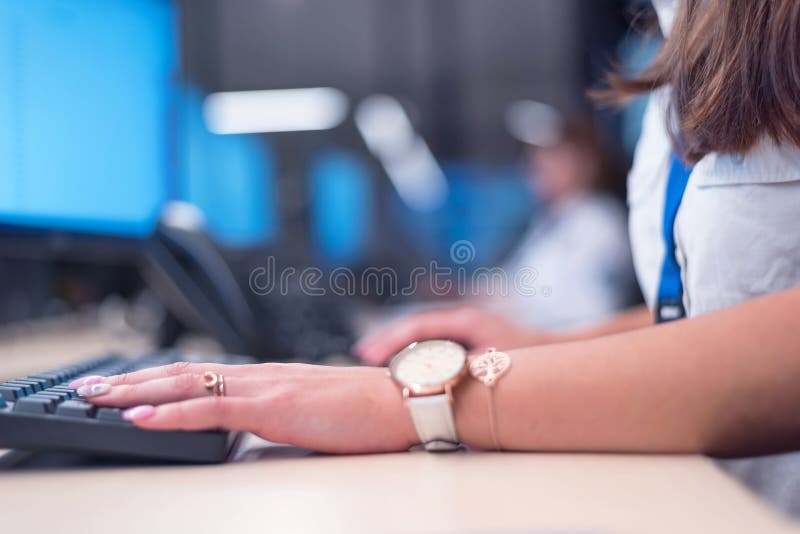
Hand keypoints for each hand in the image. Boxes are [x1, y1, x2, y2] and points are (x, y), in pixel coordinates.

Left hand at [71, 362, 417, 453]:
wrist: (401, 402)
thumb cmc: (365, 410)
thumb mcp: (311, 411)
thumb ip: (278, 413)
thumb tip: (254, 428)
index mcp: (266, 377)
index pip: (199, 375)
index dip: (157, 380)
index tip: (123, 387)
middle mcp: (259, 374)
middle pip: (182, 374)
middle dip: (131, 381)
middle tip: (89, 387)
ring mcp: (265, 386)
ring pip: (187, 385)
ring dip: (138, 391)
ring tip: (98, 397)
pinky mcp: (275, 406)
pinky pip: (212, 409)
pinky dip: (171, 413)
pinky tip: (141, 416)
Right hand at [354, 306, 552, 365]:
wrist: (554, 352)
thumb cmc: (527, 356)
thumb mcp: (493, 362)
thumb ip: (461, 366)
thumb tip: (429, 375)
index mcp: (465, 319)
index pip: (418, 324)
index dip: (392, 338)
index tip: (370, 353)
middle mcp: (461, 320)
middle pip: (414, 327)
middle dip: (387, 339)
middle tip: (362, 355)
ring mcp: (462, 328)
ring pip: (420, 334)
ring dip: (397, 345)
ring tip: (371, 359)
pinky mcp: (464, 340)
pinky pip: (430, 343)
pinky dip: (412, 352)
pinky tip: (399, 367)